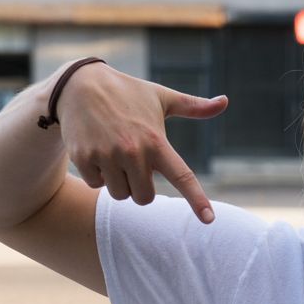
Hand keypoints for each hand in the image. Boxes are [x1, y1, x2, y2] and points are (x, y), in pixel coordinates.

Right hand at [57, 62, 227, 219]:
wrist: (79, 84)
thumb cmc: (128, 92)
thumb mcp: (161, 97)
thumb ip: (194, 106)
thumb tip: (225, 101)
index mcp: (156, 141)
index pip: (182, 176)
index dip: (196, 199)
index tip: (209, 219)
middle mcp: (133, 151)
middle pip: (144, 197)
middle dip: (140, 187)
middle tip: (134, 164)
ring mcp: (107, 156)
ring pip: (120, 194)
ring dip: (119, 182)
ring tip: (114, 155)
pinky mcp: (83, 158)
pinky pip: (96, 185)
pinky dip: (97, 175)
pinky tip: (96, 151)